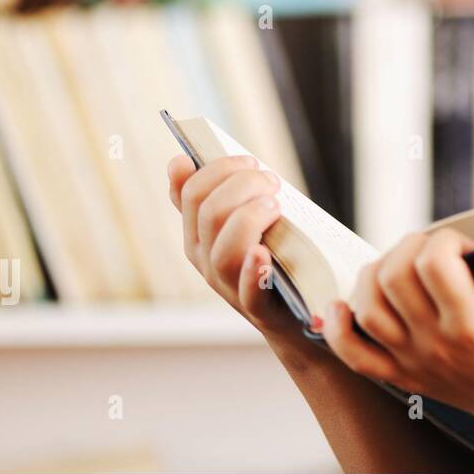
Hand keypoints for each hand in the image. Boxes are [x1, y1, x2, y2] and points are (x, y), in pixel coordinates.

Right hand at [167, 154, 305, 345]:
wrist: (295, 312)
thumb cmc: (270, 254)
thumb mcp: (238, 221)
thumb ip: (214, 194)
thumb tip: (178, 160)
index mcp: (197, 234)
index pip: (191, 193)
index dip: (221, 168)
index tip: (250, 162)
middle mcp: (205, 260)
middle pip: (209, 212)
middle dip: (243, 185)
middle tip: (272, 183)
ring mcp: (229, 286)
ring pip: (224, 249)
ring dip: (250, 218)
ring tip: (276, 206)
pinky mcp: (260, 309)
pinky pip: (249, 292)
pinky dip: (253, 271)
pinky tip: (263, 253)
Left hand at [320, 228, 473, 433]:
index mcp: (472, 325)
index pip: (434, 263)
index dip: (446, 239)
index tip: (465, 247)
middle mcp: (436, 343)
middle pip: (393, 277)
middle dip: (411, 246)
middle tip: (436, 250)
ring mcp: (414, 361)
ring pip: (367, 307)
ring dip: (376, 273)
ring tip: (406, 266)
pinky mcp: (402, 375)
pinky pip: (354, 355)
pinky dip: (338, 328)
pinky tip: (343, 306)